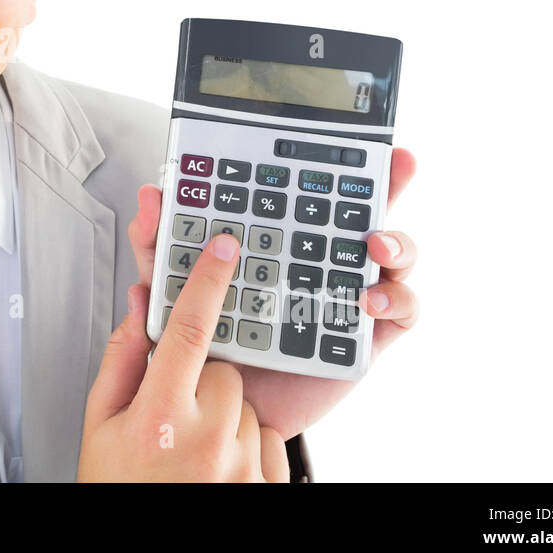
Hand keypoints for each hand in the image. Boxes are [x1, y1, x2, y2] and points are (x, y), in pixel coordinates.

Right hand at [78, 231, 290, 481]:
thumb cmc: (116, 490)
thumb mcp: (99, 425)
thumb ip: (121, 359)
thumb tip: (140, 304)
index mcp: (160, 416)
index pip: (190, 330)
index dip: (209, 282)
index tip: (226, 249)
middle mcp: (207, 440)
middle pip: (223, 370)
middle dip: (203, 380)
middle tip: (176, 414)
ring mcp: (241, 468)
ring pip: (246, 406)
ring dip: (224, 418)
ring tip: (190, 453)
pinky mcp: (266, 488)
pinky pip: (267, 441)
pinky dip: (246, 448)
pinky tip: (214, 468)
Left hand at [128, 148, 419, 439]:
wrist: (218, 416)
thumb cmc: (202, 345)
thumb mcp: (169, 290)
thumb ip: (157, 247)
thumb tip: (151, 196)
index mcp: (282, 239)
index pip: (313, 190)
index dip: (337, 159)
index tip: (353, 135)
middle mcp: (322, 260)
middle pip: (366, 211)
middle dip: (388, 182)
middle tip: (395, 164)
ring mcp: (347, 295)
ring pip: (394, 256)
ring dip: (396, 241)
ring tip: (376, 243)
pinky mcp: (363, 338)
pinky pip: (401, 313)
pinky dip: (396, 299)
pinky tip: (369, 299)